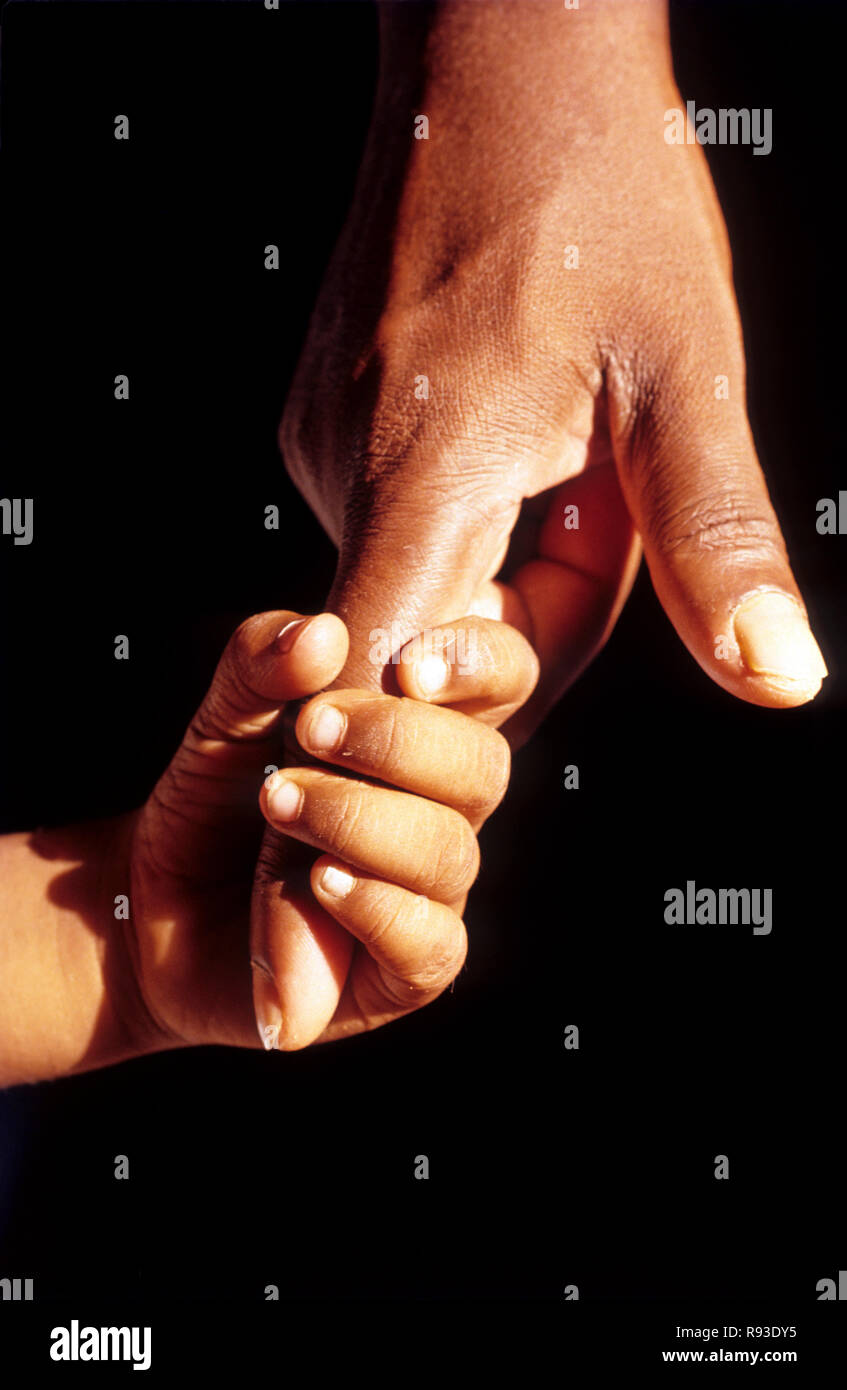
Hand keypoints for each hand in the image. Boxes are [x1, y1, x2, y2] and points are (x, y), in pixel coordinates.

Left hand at [250, 615, 537, 1047]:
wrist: (157, 909)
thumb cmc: (216, 800)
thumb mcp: (222, 718)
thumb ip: (260, 666)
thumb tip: (319, 633)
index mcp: (423, 730)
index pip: (502, 678)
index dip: (479, 663)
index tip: (408, 666)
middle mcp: (443, 809)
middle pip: (483, 766)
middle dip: (400, 743)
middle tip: (310, 729)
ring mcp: (431, 892)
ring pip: (450, 852)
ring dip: (362, 820)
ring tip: (281, 805)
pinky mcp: (406, 972)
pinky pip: (432, 943)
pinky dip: (377, 907)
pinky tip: (318, 882)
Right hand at [280, 0, 825, 744]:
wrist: (503, 51)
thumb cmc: (602, 191)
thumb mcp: (686, 373)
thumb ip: (716, 538)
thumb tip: (777, 676)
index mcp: (420, 474)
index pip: (388, 676)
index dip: (449, 722)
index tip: (525, 687)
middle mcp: (343, 470)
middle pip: (430, 638)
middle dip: (538, 618)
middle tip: (609, 509)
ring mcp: (325, 440)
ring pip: (427, 576)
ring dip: (516, 558)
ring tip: (575, 450)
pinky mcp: (328, 414)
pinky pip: (408, 517)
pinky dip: (477, 511)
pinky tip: (528, 427)